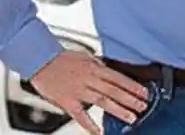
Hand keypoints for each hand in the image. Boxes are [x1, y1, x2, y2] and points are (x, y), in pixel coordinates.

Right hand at [27, 51, 148, 134]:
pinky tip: (98, 132)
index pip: (118, 77)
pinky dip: (89, 125)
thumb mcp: (85, 56)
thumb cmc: (61, 59)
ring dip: (118, 110)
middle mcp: (88, 78)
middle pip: (113, 90)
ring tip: (131, 117)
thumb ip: (99, 66)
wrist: (40, 60)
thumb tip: (112, 72)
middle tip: (143, 106)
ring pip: (102, 101)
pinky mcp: (67, 101)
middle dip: (130, 99)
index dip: (132, 86)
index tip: (144, 93)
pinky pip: (80, 115)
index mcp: (94, 67)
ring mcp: (78, 91)